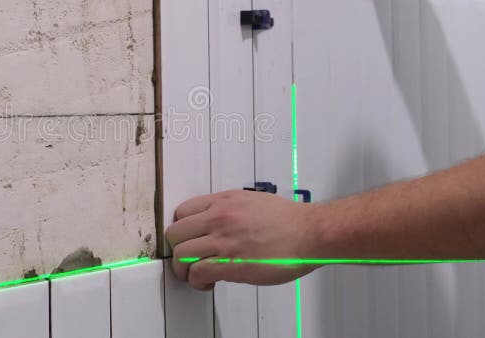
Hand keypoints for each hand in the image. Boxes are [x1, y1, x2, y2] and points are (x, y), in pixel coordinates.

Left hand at [165, 189, 319, 289]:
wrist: (310, 233)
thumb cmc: (288, 220)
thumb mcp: (251, 200)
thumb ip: (229, 208)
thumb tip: (215, 222)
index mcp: (223, 201)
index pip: (182, 211)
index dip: (182, 229)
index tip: (186, 239)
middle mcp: (219, 218)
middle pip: (175, 233)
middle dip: (177, 249)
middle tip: (187, 259)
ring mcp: (224, 241)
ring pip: (181, 255)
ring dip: (184, 269)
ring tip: (196, 274)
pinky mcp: (231, 264)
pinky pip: (197, 273)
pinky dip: (197, 281)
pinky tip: (207, 283)